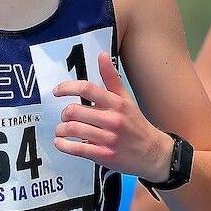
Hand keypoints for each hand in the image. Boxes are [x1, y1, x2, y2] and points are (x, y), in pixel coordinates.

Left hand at [53, 52, 172, 182]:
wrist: (153, 153)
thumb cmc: (136, 125)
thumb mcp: (126, 99)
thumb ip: (111, 78)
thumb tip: (102, 55)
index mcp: (117, 103)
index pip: (87, 89)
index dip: (67, 88)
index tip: (57, 91)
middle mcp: (112, 120)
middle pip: (75, 111)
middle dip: (64, 114)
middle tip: (65, 117)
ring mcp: (108, 139)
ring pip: (73, 129)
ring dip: (61, 129)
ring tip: (62, 130)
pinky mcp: (104, 155)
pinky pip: (77, 149)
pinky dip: (63, 145)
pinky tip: (60, 142)